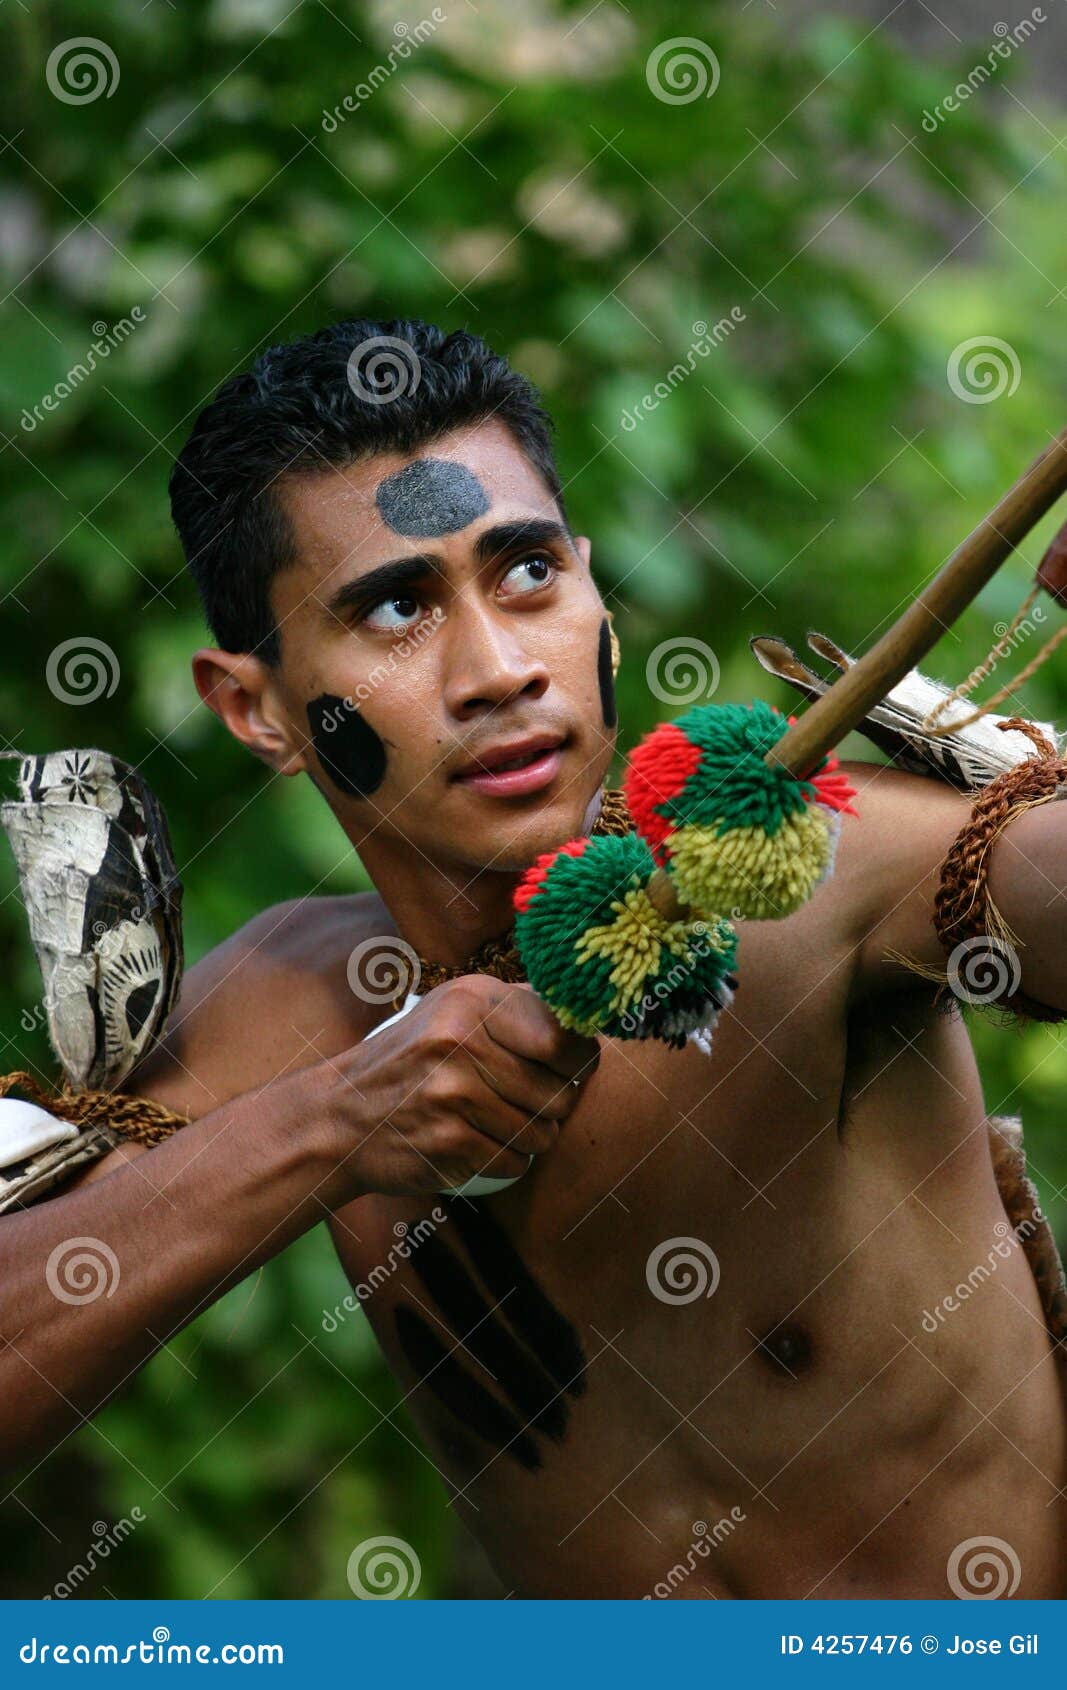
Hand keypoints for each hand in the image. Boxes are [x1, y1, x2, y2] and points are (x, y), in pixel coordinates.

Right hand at [326, 976, 600, 1197]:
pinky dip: (505, 1161)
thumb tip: (584, 1017)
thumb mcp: (450, 1009)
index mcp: (470, 1000)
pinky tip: (478, 1144)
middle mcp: (461, 1042)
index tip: (569, 1069)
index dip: (579, 1061)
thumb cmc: (409, 1059)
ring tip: (497, 1122)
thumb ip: (513, 1007)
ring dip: (531, 1137)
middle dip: (555, 1106)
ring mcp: (453, 1095)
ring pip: (542, 1132)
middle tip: (528, 1102)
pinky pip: (514, 1163)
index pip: (565, 1039)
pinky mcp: (448, 1143)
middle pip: (560, 1092)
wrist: (338, 1117)